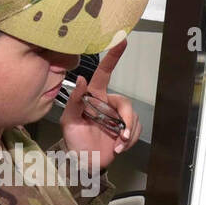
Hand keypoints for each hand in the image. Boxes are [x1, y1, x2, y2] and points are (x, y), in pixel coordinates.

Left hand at [60, 40, 140, 168]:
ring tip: (117, 146)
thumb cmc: (74, 141)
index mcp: (94, 97)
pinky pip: (136, 129)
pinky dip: (129, 141)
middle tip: (121, 136)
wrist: (85, 163)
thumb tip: (81, 80)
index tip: (122, 41)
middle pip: (126, 103)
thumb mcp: (69, 121)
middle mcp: (108, 104)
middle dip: (126, 120)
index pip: (105, 73)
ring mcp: (118, 117)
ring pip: (133, 118)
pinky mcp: (126, 129)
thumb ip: (75, 101)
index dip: (113, 57)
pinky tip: (119, 148)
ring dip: (127, 135)